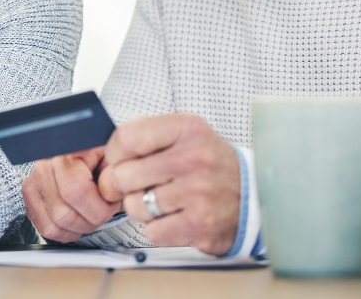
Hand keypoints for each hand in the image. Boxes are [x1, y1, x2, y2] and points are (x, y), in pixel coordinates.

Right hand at [22, 146, 123, 242]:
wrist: (80, 146)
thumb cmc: (99, 153)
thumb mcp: (112, 157)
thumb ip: (115, 173)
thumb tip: (113, 192)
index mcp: (65, 153)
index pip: (76, 192)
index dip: (99, 207)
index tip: (111, 203)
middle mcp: (44, 166)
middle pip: (64, 214)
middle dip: (91, 220)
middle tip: (103, 210)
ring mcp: (34, 181)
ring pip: (54, 225)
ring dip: (79, 228)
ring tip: (91, 213)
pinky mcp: (30, 196)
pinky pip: (46, 228)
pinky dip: (66, 232)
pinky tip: (77, 220)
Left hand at [98, 114, 239, 254]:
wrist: (254, 195)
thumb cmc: (211, 165)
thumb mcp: (185, 136)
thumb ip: (146, 139)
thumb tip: (106, 164)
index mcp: (187, 129)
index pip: (127, 137)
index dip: (114, 153)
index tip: (119, 160)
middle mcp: (194, 158)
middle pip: (125, 175)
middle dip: (123, 185)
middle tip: (138, 185)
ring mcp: (198, 193)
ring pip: (135, 206)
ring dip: (141, 209)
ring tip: (161, 201)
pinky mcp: (200, 225)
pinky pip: (152, 232)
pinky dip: (157, 229)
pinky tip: (174, 218)